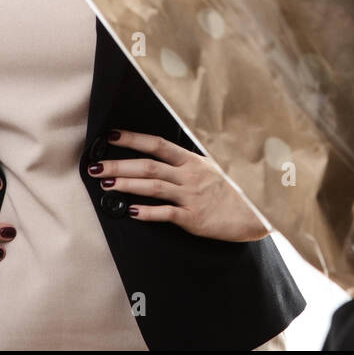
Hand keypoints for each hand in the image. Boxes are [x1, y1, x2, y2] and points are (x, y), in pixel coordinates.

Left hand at [90, 129, 269, 242]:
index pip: (158, 144)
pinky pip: (166, 214)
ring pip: (152, 187)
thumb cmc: (236, 191)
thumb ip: (188, 165)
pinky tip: (130, 211)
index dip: (133, 139)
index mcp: (193, 160)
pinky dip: (147, 212)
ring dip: (125, 184)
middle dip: (118, 164)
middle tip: (94, 165)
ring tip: (104, 184)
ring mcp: (191, 196)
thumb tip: (162, 160)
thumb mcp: (214, 168)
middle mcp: (190, 175)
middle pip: (148, 165)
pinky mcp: (194, 219)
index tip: (111, 136)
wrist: (259, 213)